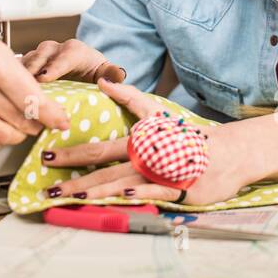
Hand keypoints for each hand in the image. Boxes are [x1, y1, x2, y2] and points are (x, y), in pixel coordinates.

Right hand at [0, 9, 70, 153]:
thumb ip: (16, 72)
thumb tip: (39, 97)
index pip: (30, 98)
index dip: (52, 114)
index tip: (62, 121)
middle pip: (19, 119)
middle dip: (36, 124)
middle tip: (40, 121)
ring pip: (1, 135)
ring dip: (16, 135)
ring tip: (20, 128)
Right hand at [19, 38, 126, 83]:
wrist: (83, 70)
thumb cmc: (93, 71)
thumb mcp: (106, 72)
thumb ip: (113, 74)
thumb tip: (117, 75)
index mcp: (74, 50)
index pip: (65, 56)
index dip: (54, 67)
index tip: (45, 77)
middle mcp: (54, 50)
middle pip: (41, 56)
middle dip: (32, 69)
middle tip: (25, 85)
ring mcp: (38, 56)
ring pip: (26, 61)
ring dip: (18, 74)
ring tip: (11, 88)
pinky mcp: (26, 64)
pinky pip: (16, 68)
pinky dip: (10, 78)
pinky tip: (4, 89)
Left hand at [39, 78, 254, 205]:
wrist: (229, 153)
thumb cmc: (189, 138)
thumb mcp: (159, 114)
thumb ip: (131, 99)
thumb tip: (106, 82)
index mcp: (139, 140)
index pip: (98, 145)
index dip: (72, 150)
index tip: (48, 153)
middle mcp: (145, 155)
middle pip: (104, 165)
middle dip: (74, 173)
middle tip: (49, 181)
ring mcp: (160, 173)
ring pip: (123, 181)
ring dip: (96, 189)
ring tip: (73, 194)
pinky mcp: (178, 189)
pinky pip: (156, 191)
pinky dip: (139, 192)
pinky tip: (123, 196)